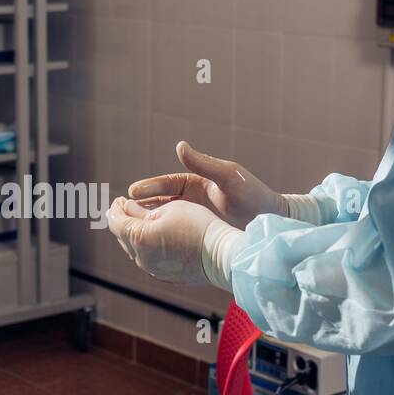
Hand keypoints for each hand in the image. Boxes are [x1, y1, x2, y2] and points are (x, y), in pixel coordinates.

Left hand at [106, 196, 217, 284]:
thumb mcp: (170, 209)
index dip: (116, 207)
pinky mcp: (165, 275)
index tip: (119, 199)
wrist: (222, 255)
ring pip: (134, 249)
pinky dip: (146, 246)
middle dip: (123, 220)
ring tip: (140, 221)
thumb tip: (127, 208)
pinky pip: (147, 259)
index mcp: (140, 237)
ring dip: (134, 234)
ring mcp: (152, 268)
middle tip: (126, 208)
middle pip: (122, 236)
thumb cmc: (199, 226)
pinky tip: (154, 238)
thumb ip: (141, 210)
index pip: (116, 221)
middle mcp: (142, 257)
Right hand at [128, 141, 285, 228]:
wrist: (272, 221)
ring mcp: (197, 218)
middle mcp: (194, 200)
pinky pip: (177, 236)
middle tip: (120, 212)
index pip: (167, 184)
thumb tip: (179, 146)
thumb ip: (203, 163)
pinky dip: (163, 239)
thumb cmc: (254, 195)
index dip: (149, 189)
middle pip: (161, 203)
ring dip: (149, 224)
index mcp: (197, 182)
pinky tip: (152, 248)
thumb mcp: (228, 177)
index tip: (132, 192)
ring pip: (166, 221)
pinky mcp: (201, 234)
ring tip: (129, 231)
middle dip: (141, 206)